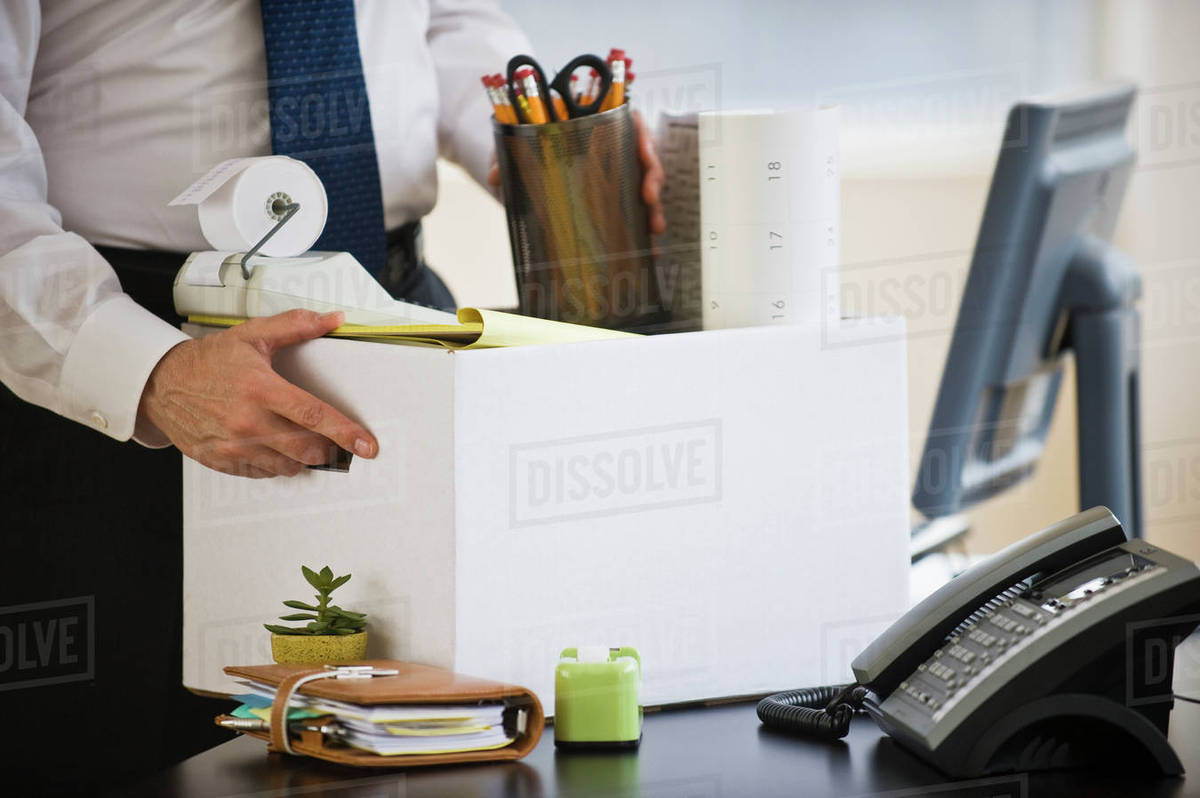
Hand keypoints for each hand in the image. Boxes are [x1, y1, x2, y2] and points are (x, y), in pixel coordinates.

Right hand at [138, 309, 378, 477]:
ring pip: (289, 465)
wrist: (160, 384)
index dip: (346, 432)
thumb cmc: (209, 360)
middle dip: (330, 449)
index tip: (368, 445)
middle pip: (307, 448)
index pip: (314, 415)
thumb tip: (333, 319)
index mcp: (260, 388)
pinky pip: (265, 473)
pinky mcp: (223, 462)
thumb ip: (295, 326)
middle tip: (337, 443)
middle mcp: (248, 421)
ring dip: (304, 457)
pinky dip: (278, 463)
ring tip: (303, 441)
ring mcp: (234, 445)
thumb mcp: (251, 336)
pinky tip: (274, 445)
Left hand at [485, 108, 666, 234]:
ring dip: (654, 207)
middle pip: (646, 155)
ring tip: (654, 228)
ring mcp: (619, 173)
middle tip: (649, 198)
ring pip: (647, 185)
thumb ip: (504, 155)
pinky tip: (649, 248)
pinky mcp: (617, 198)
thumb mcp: (514, 147)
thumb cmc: (525, 149)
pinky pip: (637, 211)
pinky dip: (643, 229)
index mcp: (596, 123)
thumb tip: (495, 177)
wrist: (523, 169)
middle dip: (653, 178)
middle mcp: (614, 146)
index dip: (644, 137)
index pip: (631, 122)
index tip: (645, 155)